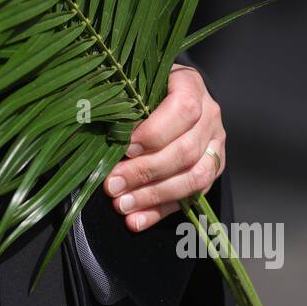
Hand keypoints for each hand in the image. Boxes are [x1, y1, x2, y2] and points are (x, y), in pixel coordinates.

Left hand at [103, 64, 225, 231]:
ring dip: (155, 196)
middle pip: (186, 150)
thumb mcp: (133, 85)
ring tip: (122, 205)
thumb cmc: (144, 88)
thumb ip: (122, 104)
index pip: (183, 109)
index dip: (155, 132)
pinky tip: (136, 220)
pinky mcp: (212, 169)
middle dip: (145, 172)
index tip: (125, 147)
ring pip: (195, 177)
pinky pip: (192, 196)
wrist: (170, 92)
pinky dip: (161, 211)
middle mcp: (210, 116)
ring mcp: (215, 144)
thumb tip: (91, 129)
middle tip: (112, 184)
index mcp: (191, 86)